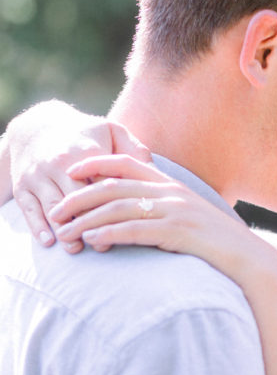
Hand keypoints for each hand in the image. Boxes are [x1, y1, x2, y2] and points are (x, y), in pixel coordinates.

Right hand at [11, 113, 149, 251]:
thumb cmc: (85, 134)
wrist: (37, 126)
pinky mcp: (22, 185)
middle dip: (88, 222)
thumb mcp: (111, 131)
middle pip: (76, 199)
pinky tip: (49, 242)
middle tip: (102, 246)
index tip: (126, 226)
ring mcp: (38, 174)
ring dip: (64, 229)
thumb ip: (134, 150)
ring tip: (76, 248)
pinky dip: (37, 226)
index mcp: (85, 151)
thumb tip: (155, 173)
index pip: (102, 184)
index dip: (114, 206)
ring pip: (52, 206)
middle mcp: (59, 162)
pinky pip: (28, 209)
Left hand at [48, 156, 262, 279]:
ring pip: (119, 208)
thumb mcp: (192, 221)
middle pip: (114, 186)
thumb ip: (166, 213)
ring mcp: (175, 212)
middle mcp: (172, 193)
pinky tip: (91, 241)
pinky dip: (109, 234)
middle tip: (55, 211)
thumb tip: (139, 217)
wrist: (250, 260)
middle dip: (80, 197)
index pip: (128, 163)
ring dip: (86, 220)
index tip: (72, 170)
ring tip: (64, 232)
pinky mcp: (177, 233)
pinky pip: (135, 230)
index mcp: (173, 186)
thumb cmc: (220, 246)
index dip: (97, 162)